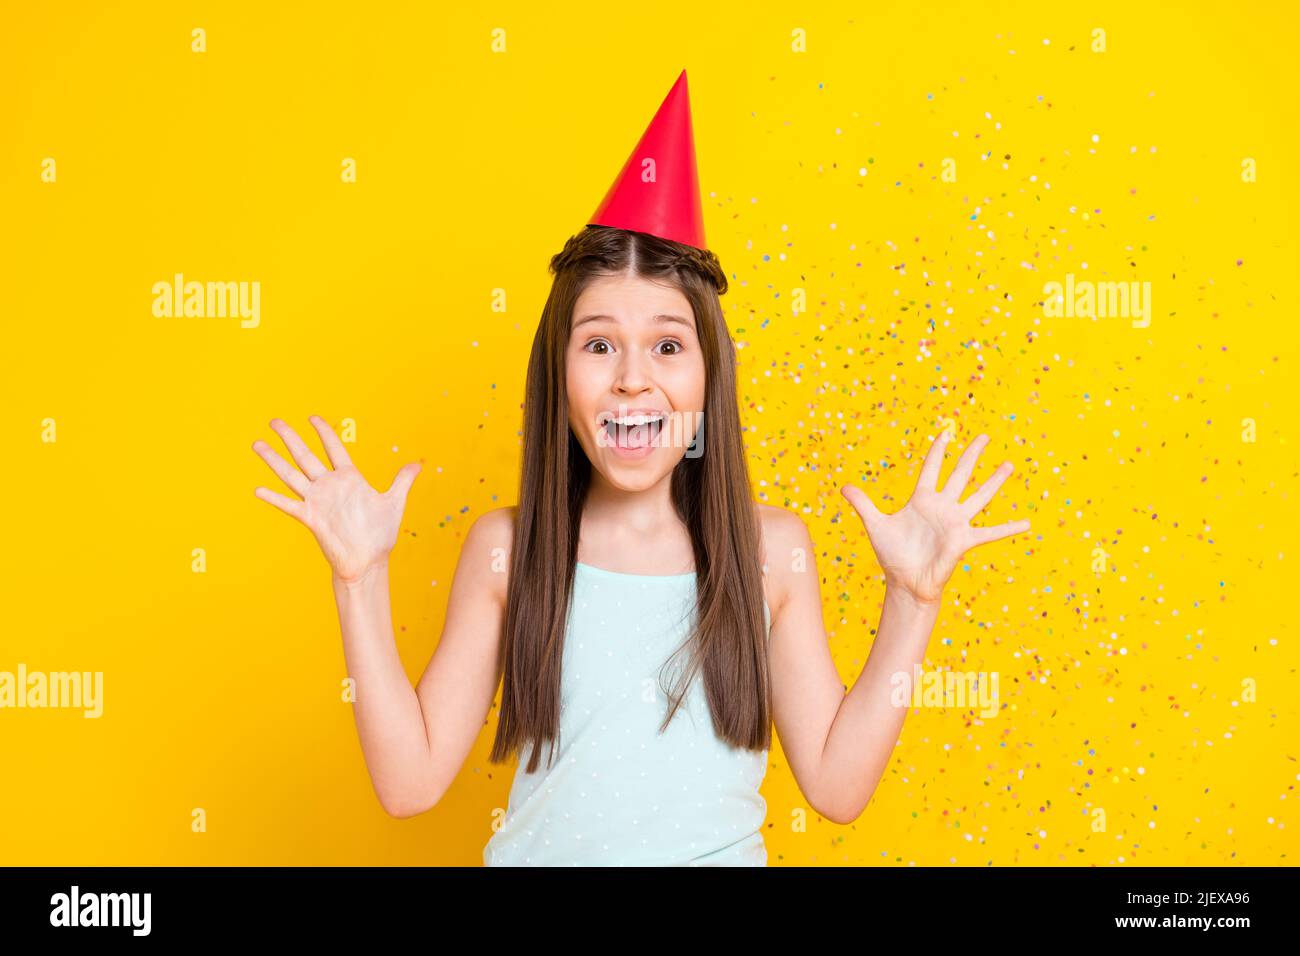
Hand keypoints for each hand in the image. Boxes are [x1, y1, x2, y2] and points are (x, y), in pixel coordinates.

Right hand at [252, 416, 421, 583]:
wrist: (368, 561)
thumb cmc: (380, 534)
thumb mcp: (394, 502)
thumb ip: (402, 481)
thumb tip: (418, 464)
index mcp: (349, 478)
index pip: (334, 448)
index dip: (324, 432)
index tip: (312, 417)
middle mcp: (330, 486)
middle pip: (305, 456)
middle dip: (290, 438)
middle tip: (274, 421)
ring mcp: (318, 501)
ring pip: (291, 475)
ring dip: (274, 460)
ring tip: (257, 444)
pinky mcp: (311, 518)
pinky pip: (289, 505)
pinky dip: (274, 498)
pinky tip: (257, 489)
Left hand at [840, 431, 1029, 604]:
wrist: (905, 581)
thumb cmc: (893, 554)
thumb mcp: (875, 524)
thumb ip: (863, 503)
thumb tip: (844, 487)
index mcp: (922, 500)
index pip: (931, 468)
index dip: (938, 451)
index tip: (946, 432)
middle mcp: (942, 507)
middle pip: (960, 474)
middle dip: (971, 455)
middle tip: (985, 437)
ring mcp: (955, 522)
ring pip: (978, 496)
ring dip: (994, 481)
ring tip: (1010, 465)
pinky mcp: (963, 540)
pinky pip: (989, 532)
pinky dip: (1008, 528)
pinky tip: (1027, 523)